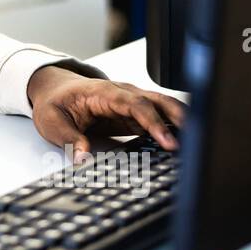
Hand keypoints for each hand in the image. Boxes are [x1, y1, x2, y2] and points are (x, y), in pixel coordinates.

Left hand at [25, 66, 185, 163]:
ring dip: (182, 121)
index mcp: (104, 93)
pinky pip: (158, 119)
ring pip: (163, 107)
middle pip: (158, 101)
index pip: (136, 105)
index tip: (167, 141)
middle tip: (196, 139)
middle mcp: (123, 94)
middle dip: (180, 118)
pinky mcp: (134, 115)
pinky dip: (173, 128)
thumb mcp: (51, 122)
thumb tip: (83, 159)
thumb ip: (68, 139)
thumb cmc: (54, 103)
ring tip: (199, 142)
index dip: (154, 122)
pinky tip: (185, 142)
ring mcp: (131, 103)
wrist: (54, 90)